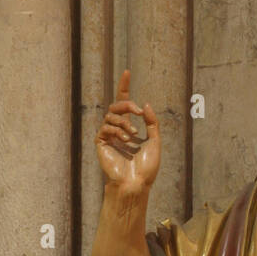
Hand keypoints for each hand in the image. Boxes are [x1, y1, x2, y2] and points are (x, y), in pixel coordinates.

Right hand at [95, 69, 160, 191]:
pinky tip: (125, 141)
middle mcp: (118, 130)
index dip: (124, 87)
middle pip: (117, 105)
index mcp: (130, 128)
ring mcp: (108, 136)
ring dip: (124, 122)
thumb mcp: (155, 142)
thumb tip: (145, 104)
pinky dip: (117, 131)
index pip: (124, 103)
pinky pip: (106, 127)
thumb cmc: (146, 168)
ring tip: (133, 135)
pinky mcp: (101, 143)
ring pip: (111, 115)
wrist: (136, 183)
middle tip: (138, 111)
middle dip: (127, 104)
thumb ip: (152, 123)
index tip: (127, 71)